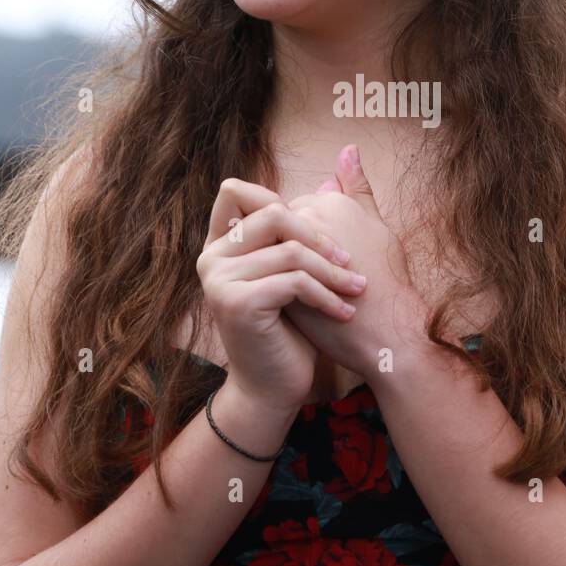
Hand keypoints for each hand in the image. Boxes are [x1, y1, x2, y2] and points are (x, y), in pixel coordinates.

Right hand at [195, 178, 367, 412]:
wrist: (273, 386)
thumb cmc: (290, 326)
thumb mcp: (294, 270)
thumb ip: (302, 228)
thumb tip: (334, 179)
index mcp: (219, 243)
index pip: (235, 191)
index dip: (279, 200)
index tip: (318, 233)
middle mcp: (210, 257)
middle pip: (273, 214)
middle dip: (320, 237)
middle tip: (350, 262)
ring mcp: (218, 279)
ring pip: (290, 250)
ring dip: (331, 272)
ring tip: (355, 289)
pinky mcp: (236, 303)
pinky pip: (293, 281)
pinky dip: (326, 295)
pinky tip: (344, 312)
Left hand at [282, 144, 428, 384]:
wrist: (387, 331)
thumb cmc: (388, 281)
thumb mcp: (377, 226)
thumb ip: (358, 188)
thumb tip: (347, 148)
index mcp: (332, 201)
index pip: (301, 209)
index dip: (308, 238)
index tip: (318, 261)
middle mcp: (309, 216)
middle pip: (282, 225)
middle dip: (289, 248)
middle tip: (309, 276)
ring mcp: (292, 246)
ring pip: (274, 247)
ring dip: (280, 264)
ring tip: (302, 290)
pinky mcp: (279, 276)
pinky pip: (267, 272)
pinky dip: (274, 282)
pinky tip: (293, 300)